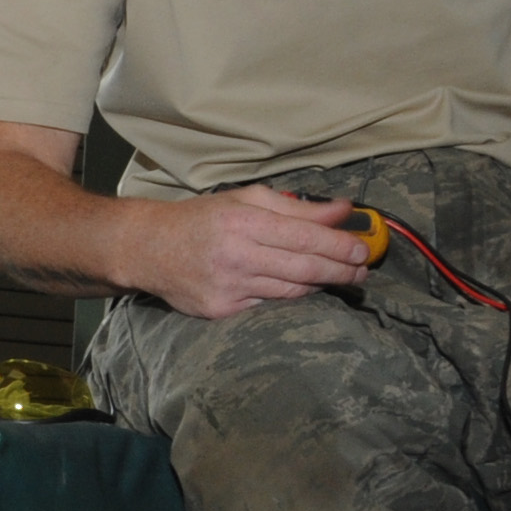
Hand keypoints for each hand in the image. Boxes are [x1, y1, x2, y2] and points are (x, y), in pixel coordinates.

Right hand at [127, 185, 375, 319]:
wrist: (147, 248)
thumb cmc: (200, 219)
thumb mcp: (246, 200)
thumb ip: (297, 207)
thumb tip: (344, 210)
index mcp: (244, 222)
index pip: (305, 237)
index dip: (340, 245)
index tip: (363, 249)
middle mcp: (236, 255)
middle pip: (304, 269)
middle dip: (341, 271)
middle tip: (362, 271)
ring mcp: (228, 287)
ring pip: (290, 291)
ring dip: (320, 285)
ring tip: (339, 279)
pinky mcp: (220, 310)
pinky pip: (267, 305)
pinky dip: (288, 296)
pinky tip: (300, 288)